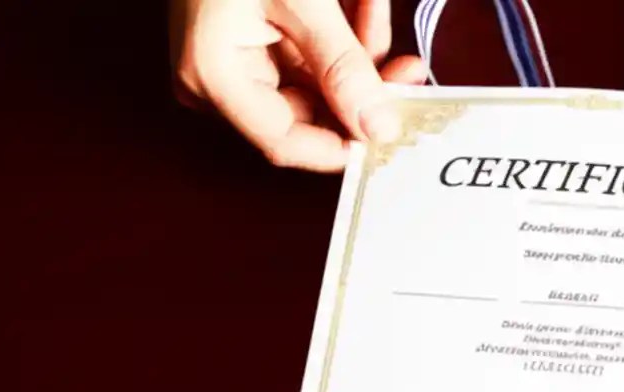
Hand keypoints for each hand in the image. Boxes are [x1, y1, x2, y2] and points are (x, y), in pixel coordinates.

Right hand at [172, 0, 426, 171]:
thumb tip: (377, 126)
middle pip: (309, 111)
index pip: (284, 142)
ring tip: (371, 6)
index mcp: (215, 78)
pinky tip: (361, 4)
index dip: (343, 144)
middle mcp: (219, 82)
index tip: (393, 127)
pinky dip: (341, 32)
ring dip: (357, 47)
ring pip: (318, 82)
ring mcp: (236, 64)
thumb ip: (341, 64)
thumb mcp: (299, 0)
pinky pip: (308, 56)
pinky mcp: (252, 45)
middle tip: (408, 65)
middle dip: (362, 83)